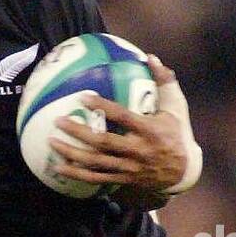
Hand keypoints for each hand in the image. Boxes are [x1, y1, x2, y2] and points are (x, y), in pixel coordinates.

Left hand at [49, 57, 187, 209]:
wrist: (183, 172)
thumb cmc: (177, 133)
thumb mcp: (176, 107)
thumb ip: (164, 82)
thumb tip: (150, 57)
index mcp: (149, 130)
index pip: (124, 117)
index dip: (104, 107)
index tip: (84, 97)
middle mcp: (137, 151)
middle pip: (103, 142)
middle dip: (79, 132)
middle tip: (58, 121)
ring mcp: (128, 168)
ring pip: (96, 162)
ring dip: (72, 154)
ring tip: (52, 143)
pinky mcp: (122, 179)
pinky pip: (96, 178)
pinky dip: (76, 174)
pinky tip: (58, 167)